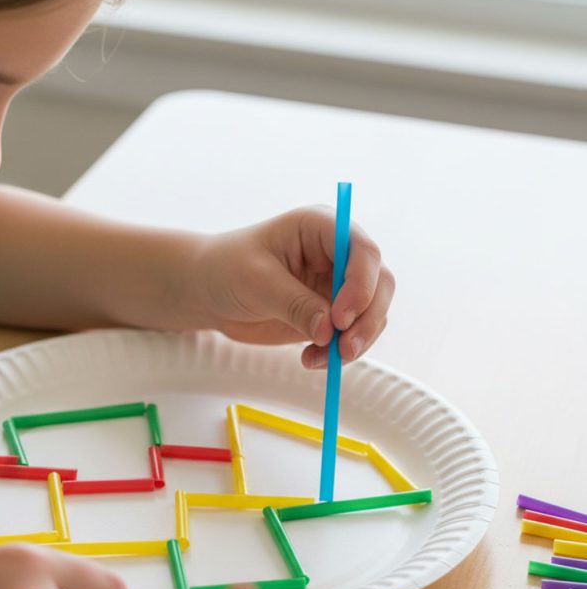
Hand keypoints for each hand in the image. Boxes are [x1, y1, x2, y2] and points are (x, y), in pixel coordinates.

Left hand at [193, 206, 394, 367]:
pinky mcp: (332, 314)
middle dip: (367, 319)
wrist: (208, 291)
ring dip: (354, 342)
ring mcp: (338, 285)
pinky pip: (353, 335)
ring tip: (317, 359)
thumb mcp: (257, 283)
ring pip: (373, 313)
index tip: (341, 319)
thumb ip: (296, 304)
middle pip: (379, 283)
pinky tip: (311, 359)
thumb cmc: (226, 269)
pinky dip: (339, 353)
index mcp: (321, 228)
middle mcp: (337, 254)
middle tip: (345, 349)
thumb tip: (330, 332)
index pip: (362, 250)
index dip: (361, 285)